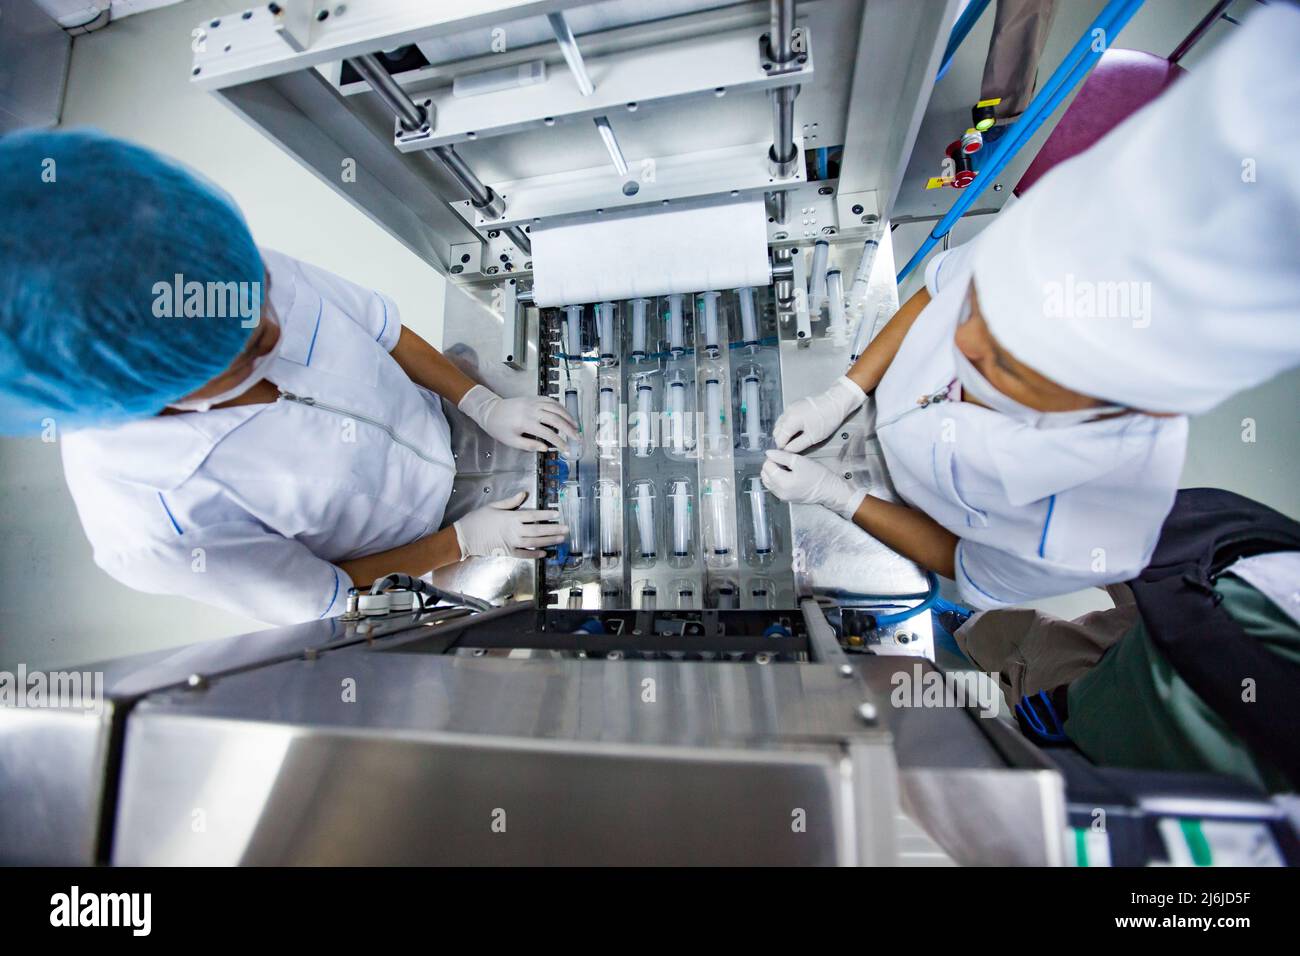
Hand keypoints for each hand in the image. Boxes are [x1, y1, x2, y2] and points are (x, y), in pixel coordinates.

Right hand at [453, 491, 567, 558]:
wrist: (465, 536)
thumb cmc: (478, 519)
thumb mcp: (494, 506)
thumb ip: (511, 501)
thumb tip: (523, 494)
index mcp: (511, 517)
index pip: (533, 515)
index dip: (546, 514)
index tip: (557, 513)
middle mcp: (514, 531)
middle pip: (538, 529)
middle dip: (553, 529)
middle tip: (566, 529)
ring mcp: (512, 543)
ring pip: (534, 542)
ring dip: (549, 541)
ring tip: (560, 539)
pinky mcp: (508, 552)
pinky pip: (524, 554)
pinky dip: (535, 554)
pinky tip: (544, 553)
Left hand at [458, 385, 578, 452]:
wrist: (490, 411)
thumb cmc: (499, 427)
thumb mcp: (512, 441)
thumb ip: (530, 446)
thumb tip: (545, 448)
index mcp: (526, 423)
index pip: (549, 434)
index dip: (560, 443)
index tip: (566, 450)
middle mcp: (531, 411)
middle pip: (556, 419)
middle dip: (569, 429)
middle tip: (577, 437)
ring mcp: (533, 402)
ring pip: (556, 408)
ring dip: (568, 417)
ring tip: (575, 426)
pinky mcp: (534, 398)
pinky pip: (551, 400)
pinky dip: (561, 407)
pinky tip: (566, 414)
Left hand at [761, 449, 866, 519]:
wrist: (829, 490)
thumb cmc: (817, 475)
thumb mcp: (800, 461)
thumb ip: (782, 456)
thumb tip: (768, 453)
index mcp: (781, 483)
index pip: (766, 467)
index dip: (772, 458)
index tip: (782, 455)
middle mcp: (779, 492)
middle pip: (765, 475)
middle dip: (771, 465)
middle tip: (783, 460)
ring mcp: (782, 497)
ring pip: (768, 481)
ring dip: (773, 472)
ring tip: (786, 467)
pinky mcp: (786, 498)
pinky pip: (774, 487)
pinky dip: (777, 479)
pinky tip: (788, 475)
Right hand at [773, 376, 864, 452]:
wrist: (836, 402)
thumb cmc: (827, 419)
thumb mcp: (812, 438)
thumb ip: (797, 446)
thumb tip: (787, 451)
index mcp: (790, 421)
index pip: (779, 439)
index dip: (783, 448)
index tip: (789, 452)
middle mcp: (787, 413)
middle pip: (777, 432)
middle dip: (782, 440)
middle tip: (793, 446)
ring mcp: (790, 408)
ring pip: (779, 425)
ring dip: (784, 433)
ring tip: (796, 438)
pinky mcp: (794, 405)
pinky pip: (785, 418)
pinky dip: (787, 426)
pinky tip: (798, 429)